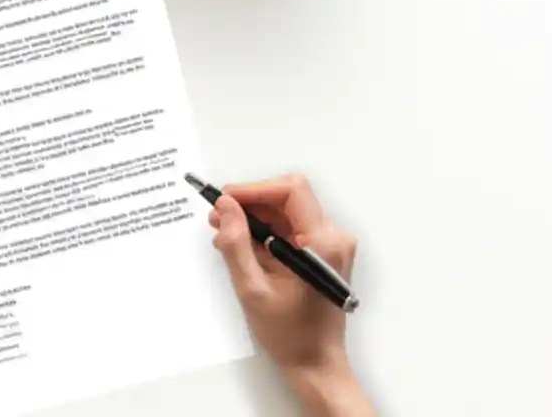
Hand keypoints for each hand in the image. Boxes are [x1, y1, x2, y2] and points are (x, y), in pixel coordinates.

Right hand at [209, 174, 372, 416]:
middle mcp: (333, 238)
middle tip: (218, 217)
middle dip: (250, 203)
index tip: (226, 199)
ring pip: (287, 212)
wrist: (315, 362)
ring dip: (255, 217)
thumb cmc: (290, 333)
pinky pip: (291, 228)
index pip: (291, 191)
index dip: (255, 189)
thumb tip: (225, 207)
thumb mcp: (253, 288)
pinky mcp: (323, 252)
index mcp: (324, 243)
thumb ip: (236, 244)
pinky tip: (243, 245)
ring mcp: (330, 245)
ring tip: (224, 232)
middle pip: (288, 198)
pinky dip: (265, 231)